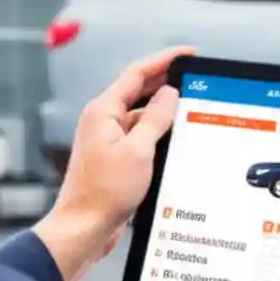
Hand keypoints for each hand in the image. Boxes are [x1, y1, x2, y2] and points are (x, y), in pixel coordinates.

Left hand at [33, 46, 193, 280]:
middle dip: (166, 83)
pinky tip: (175, 140)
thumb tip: (170, 95)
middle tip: (195, 78)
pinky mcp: (114, 157)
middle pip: (139, 91)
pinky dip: (158, 135)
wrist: (84, 226)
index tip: (187, 54)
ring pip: (141, 116)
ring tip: (191, 111)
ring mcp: (108, 139)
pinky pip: (140, 137)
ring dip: (164, 114)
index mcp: (104, 111)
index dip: (164, 60)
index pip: (137, 73)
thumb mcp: (139, 150)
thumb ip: (156, 119)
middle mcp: (103, 120)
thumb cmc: (104, 192)